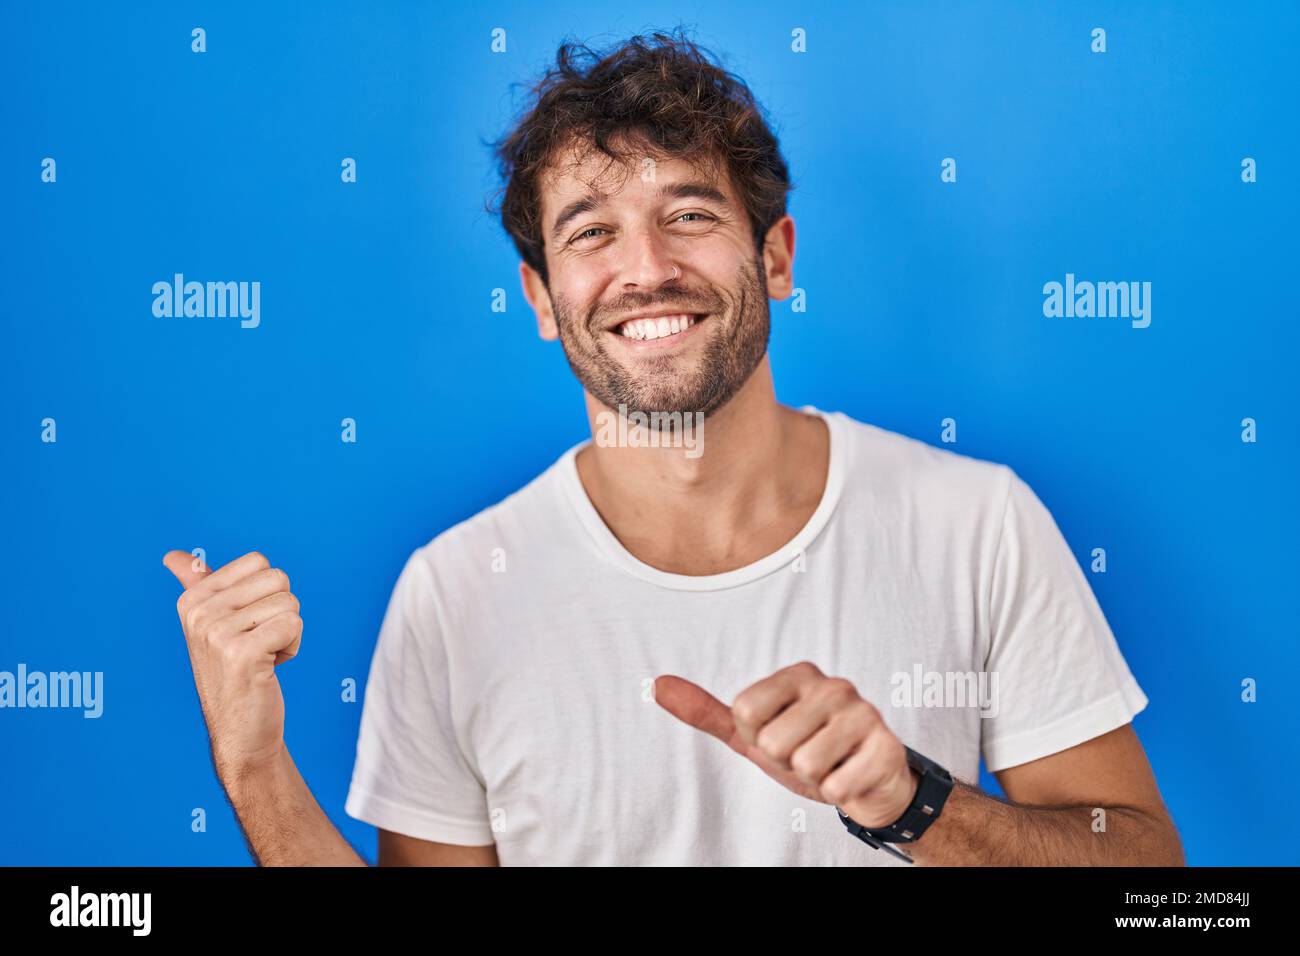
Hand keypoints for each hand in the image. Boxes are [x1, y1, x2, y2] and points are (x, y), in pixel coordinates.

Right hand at [163, 550, 302, 783]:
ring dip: (287, 633)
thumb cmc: (233, 673)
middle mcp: (199, 613)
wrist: (241, 731)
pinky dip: (292, 647)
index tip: (247, 625)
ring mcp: (217, 633)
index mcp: (192, 600)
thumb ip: (196, 586)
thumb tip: (173, 556)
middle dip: (281, 612)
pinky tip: (269, 669)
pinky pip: (294, 624)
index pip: (259, 562)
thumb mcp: (210, 625)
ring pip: (290, 603)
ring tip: (262, 658)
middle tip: (259, 644)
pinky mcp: (242, 653)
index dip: (266, 594)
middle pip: (279, 579)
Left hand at [654, 661, 918, 827]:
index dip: (756, 738)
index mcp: (799, 674)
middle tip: (806, 755)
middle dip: (785, 761)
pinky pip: (837, 785)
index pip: (745, 711)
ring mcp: (863, 713)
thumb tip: (657, 685)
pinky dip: (839, 792)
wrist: (868, 781)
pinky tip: (850, 776)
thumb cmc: (808, 750)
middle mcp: (832, 685)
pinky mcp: (885, 746)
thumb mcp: (752, 734)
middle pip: (773, 740)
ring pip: (805, 764)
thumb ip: (706, 711)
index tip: (778, 736)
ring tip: (829, 765)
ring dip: (814, 777)